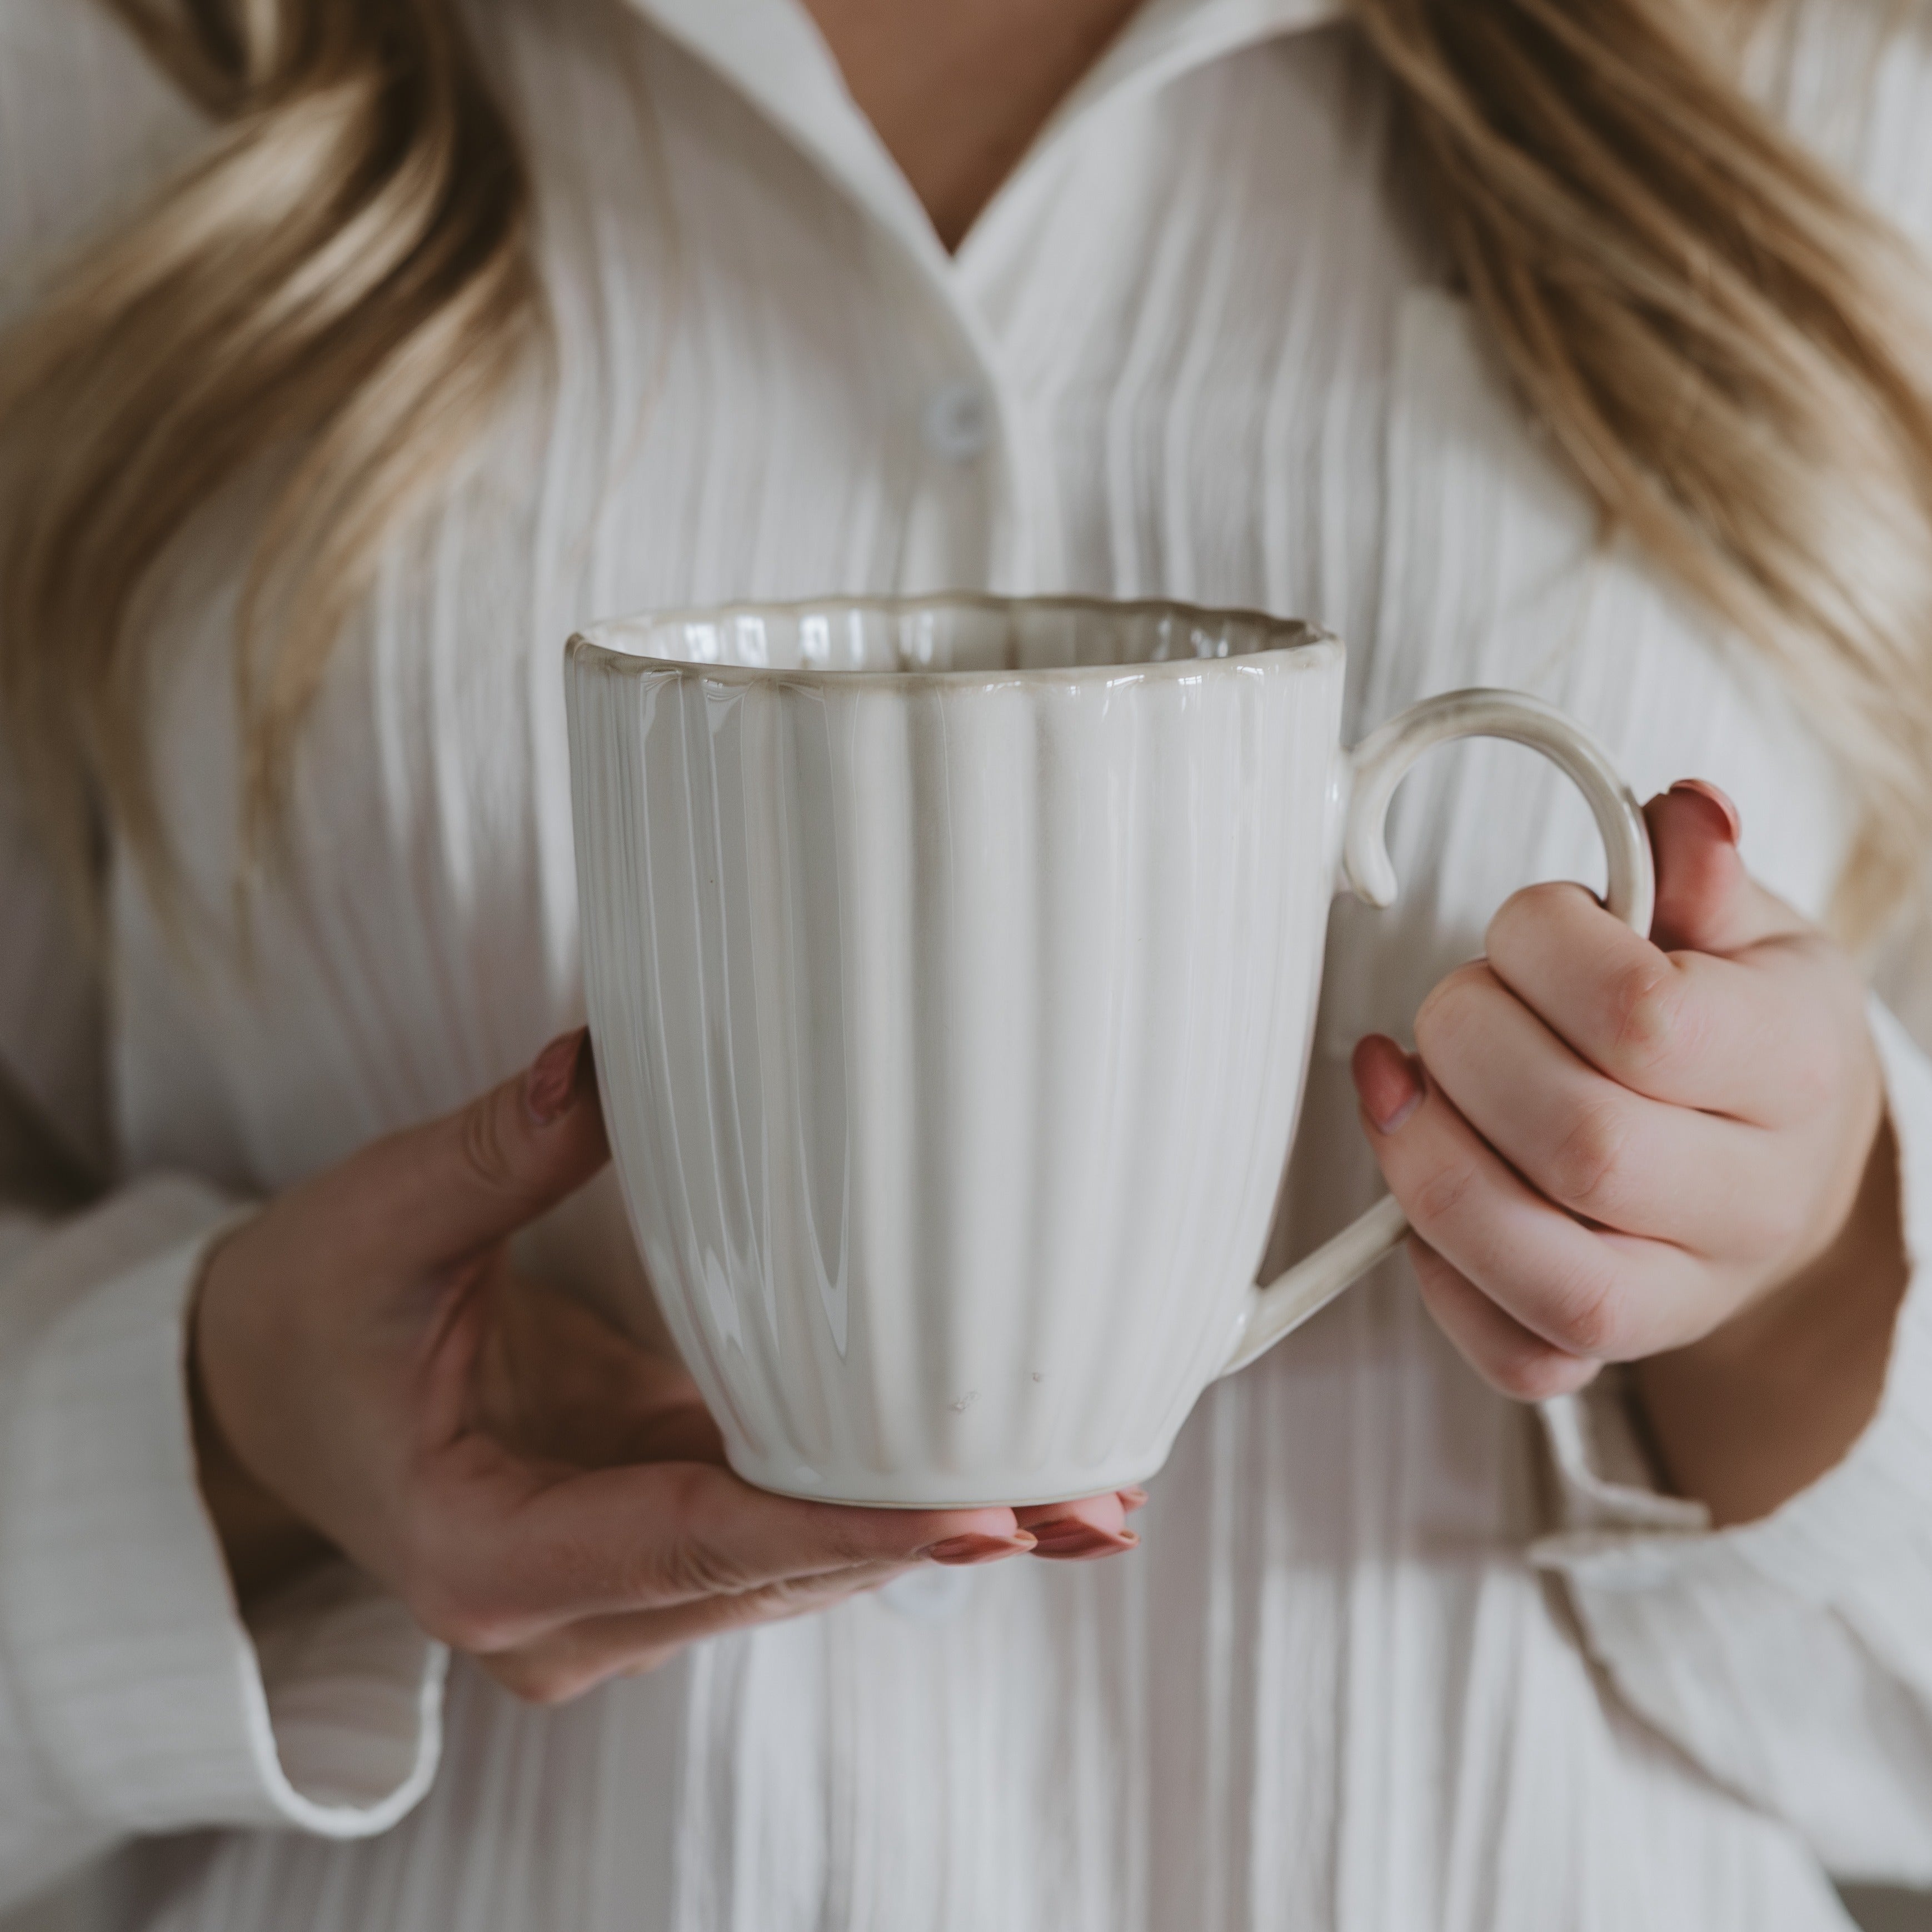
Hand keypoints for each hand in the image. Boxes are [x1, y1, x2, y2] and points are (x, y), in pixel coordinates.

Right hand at [193, 1031, 1140, 1704]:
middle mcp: (567, 1607)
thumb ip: (492, 1155)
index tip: (981, 1521)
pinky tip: (990, 1480)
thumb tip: (608, 1058)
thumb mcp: (372, 1227)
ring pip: (794, 1562)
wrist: (253, 1398)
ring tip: (1086, 1496)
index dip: (841, 1529)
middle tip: (1089, 1501)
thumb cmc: (302, 1320)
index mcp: (488, 1555)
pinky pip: (779, 1525)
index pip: (694, 1541)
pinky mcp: (648, 1537)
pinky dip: (876, 1502)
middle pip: (775, 1569)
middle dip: (931, 1538)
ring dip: (929, 1528)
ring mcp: (614, 1588)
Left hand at [1350, 781, 1907, 1523]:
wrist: (1788, 1173)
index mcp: (1794, 1068)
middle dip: (1466, 1044)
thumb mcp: (1748, 933)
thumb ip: (1697, 873)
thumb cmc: (1741, 1033)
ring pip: (1535, 1263)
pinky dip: (1438, 1270)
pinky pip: (1514, 1354)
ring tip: (1398, 1079)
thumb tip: (1680, 813)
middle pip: (1577, 1140)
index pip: (1642, 1019)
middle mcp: (1752, 1198)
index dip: (1541, 951)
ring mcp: (1683, 1295)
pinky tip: (1422, 1179)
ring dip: (1425, 1154)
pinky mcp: (1608, 1351)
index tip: (1526, 926)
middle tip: (1459, 1001)